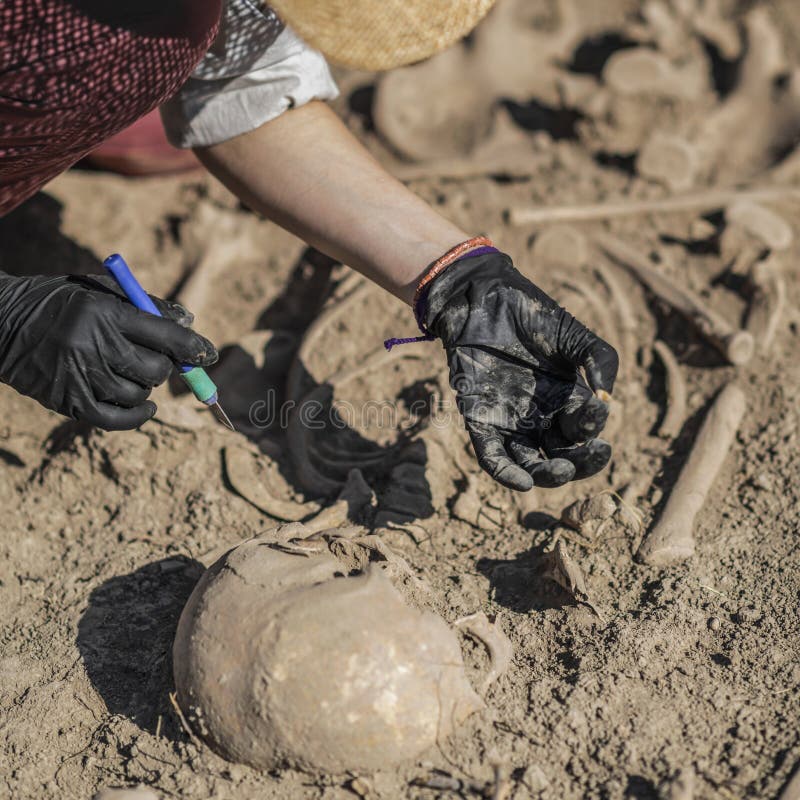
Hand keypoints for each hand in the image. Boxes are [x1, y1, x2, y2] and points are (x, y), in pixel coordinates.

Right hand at [0, 273, 217, 429]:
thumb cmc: (58, 302)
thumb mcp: (98, 290)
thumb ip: (145, 304)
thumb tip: (189, 323)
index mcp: (102, 313)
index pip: (164, 334)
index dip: (193, 346)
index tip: (208, 354)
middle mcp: (91, 345)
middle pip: (155, 369)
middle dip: (164, 366)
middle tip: (155, 358)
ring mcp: (79, 377)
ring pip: (138, 393)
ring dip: (145, 386)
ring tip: (129, 371)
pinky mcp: (69, 401)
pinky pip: (117, 419)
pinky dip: (138, 415)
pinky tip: (146, 406)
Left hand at [423, 250, 618, 490]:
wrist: (485, 298)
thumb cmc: (532, 315)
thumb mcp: (574, 336)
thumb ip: (599, 360)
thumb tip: (607, 399)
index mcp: (566, 401)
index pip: (585, 432)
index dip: (593, 429)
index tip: (597, 412)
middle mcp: (540, 418)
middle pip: (563, 457)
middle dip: (580, 463)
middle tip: (592, 454)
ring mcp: (510, 422)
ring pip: (530, 463)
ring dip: (547, 474)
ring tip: (561, 471)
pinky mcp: (480, 420)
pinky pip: (492, 456)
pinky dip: (505, 472)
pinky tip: (522, 481)